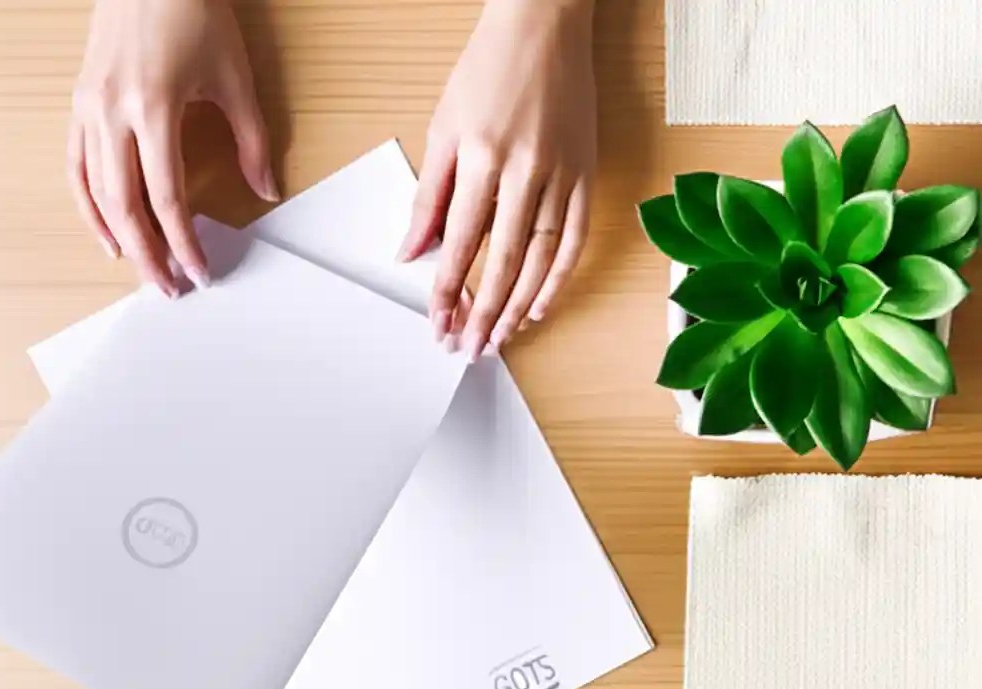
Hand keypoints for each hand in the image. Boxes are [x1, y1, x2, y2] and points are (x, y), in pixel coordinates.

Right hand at [68, 0, 278, 295]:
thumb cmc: (194, 13)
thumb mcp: (235, 77)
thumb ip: (252, 139)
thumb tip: (266, 190)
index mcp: (154, 108)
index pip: (167, 198)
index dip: (184, 242)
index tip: (200, 271)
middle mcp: (113, 113)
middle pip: (126, 205)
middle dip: (149, 254)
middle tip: (168, 288)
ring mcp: (89, 108)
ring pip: (95, 191)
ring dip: (118, 237)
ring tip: (140, 268)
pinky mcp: (78, 103)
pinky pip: (74, 166)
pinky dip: (87, 205)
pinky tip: (105, 234)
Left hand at [400, 0, 595, 359]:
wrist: (543, 26)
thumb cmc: (486, 71)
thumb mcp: (442, 128)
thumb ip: (428, 197)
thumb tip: (411, 252)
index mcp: (480, 157)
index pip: (460, 243)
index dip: (448, 291)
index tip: (437, 325)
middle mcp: (524, 170)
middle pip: (503, 260)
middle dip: (484, 311)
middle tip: (469, 347)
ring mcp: (562, 173)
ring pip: (542, 257)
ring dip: (521, 305)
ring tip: (501, 337)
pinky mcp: (586, 172)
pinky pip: (576, 237)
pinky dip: (560, 276)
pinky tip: (541, 304)